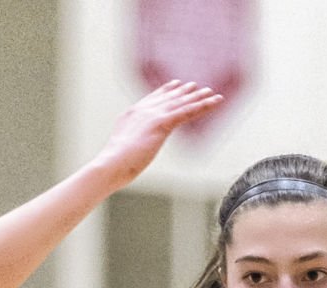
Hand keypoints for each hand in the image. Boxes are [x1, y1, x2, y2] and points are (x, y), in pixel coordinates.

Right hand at [96, 82, 223, 187]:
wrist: (112, 162)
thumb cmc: (114, 164)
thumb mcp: (121, 149)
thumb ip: (129, 143)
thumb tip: (127, 152)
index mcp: (133, 113)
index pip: (153, 98)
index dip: (165, 91)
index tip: (175, 85)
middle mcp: (144, 110)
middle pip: (169, 98)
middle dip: (183, 92)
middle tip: (195, 86)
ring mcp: (153, 115)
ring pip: (181, 103)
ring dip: (197, 98)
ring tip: (210, 93)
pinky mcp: (162, 123)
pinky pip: (187, 112)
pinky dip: (203, 106)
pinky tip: (214, 102)